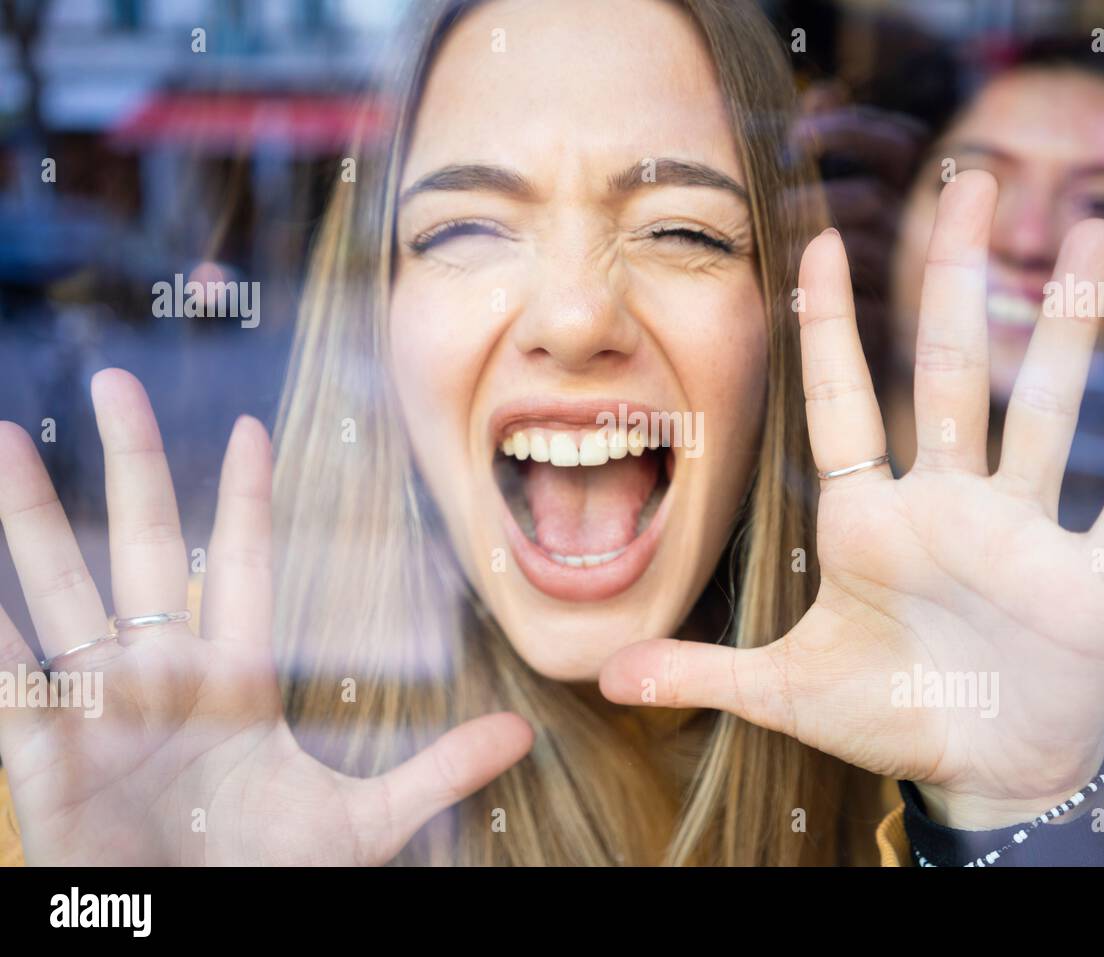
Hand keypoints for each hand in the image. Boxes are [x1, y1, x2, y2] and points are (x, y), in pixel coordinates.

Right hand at [0, 370, 531, 864]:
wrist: (199, 936)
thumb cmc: (268, 881)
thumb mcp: (364, 824)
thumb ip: (438, 772)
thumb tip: (522, 735)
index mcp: (235, 682)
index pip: (239, 563)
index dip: (244, 497)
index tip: (254, 430)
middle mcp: (163, 677)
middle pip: (142, 546)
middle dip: (133, 464)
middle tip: (118, 380)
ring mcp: (101, 708)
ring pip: (63, 588)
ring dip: (33, 516)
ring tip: (6, 440)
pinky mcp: (49, 754)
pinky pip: (11, 678)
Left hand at [600, 171, 1103, 828]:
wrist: (982, 772)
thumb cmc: (885, 720)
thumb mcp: (787, 693)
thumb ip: (704, 673)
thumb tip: (605, 677)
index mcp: (870, 519)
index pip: (842, 403)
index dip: (828, 324)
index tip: (816, 243)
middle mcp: (946, 504)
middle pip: (947, 371)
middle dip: (956, 276)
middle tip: (972, 178)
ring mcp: (1021, 532)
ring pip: (1046, 410)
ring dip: (1068, 330)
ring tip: (1096, 236)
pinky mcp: (1087, 576)